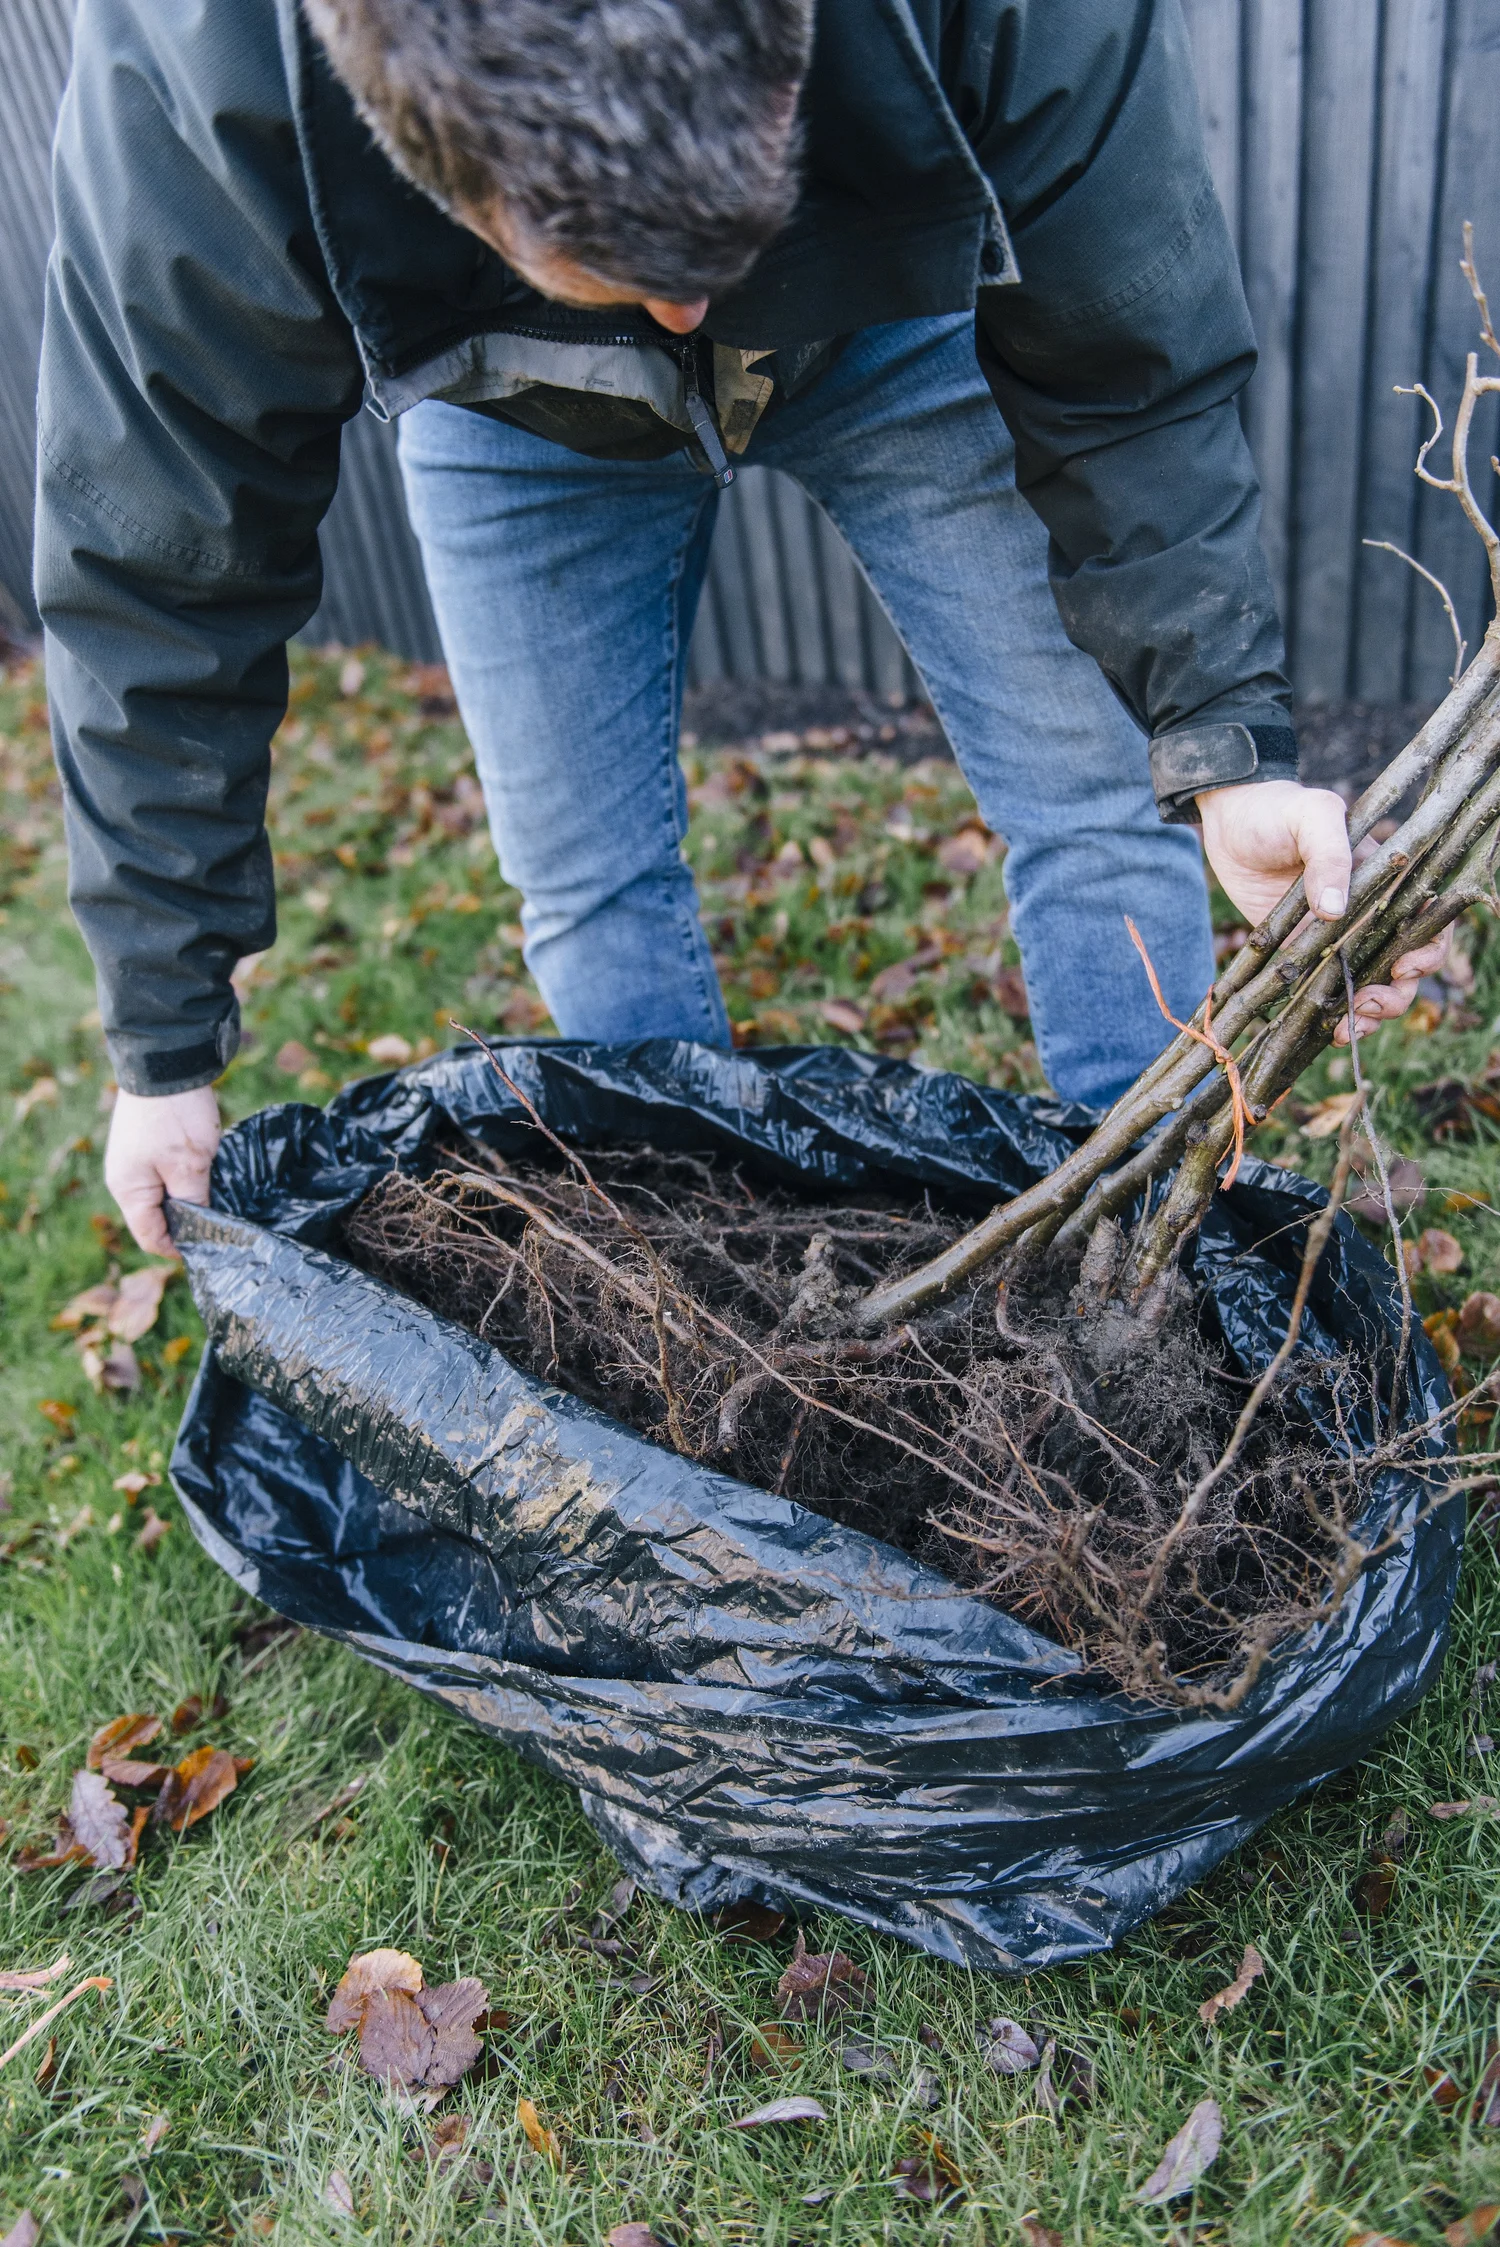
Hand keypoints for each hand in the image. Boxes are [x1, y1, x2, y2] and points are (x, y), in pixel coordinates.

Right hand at [104, 1085, 220, 1256]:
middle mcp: (125, 1180)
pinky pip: (165, 1176)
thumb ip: (193, 1202)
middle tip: (221, 1223)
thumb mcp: (191, 1165)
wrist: (166, 1062)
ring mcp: (135, 1161)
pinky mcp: (147, 1146)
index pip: (151, 1238)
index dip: (180, 1248)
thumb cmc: (176, 1116)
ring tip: (219, 1199)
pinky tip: (208, 1176)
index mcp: (129, 1190)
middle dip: (186, 1224)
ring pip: (163, 1197)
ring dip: (189, 1199)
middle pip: (156, 1219)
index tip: (212, 1247)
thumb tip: (199, 1231)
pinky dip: (185, 1180)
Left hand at [1195, 778, 1448, 1041]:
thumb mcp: (1311, 817)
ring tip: (1347, 1029)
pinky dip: (1332, 1014)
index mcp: (1389, 879)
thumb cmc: (1279, 808)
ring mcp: (1339, 936)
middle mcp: (1371, 912)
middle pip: (1406, 964)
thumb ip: (1328, 856)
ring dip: (1369, 1014)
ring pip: (1372, 985)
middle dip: (1397, 994)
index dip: (1428, 950)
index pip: (1428, 921)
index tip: (1404, 966)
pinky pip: (1327, 990)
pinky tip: (1325, 1031)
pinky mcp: (1305, 953)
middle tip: (1369, 1004)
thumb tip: (1335, 910)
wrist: (1228, 820)